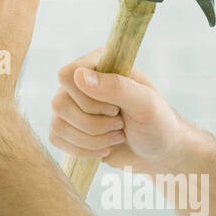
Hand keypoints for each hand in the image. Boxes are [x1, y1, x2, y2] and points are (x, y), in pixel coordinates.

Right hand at [49, 47, 190, 175]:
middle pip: (59, 103)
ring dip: (91, 139)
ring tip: (117, 137)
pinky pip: (56, 139)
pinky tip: (104, 148)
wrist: (159, 152)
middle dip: (93, 124)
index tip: (116, 108)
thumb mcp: (145, 103)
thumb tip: (79, 76)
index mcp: (99, 64)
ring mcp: (72, 106)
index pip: (67, 75)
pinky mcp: (69, 128)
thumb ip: (116, 86)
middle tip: (120, 124)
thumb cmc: (158, 122)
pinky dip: (82, 150)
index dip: (87, 99)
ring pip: (58, 124)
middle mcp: (80, 82)